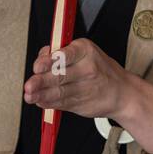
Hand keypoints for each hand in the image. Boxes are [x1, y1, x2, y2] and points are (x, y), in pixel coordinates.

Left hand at [22, 38, 152, 153]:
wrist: (123, 93)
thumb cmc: (99, 69)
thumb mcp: (84, 52)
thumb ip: (60, 53)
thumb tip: (40, 59)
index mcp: (85, 50)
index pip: (65, 55)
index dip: (49, 61)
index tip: (37, 67)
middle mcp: (87, 68)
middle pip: (60, 75)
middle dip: (41, 82)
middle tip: (29, 85)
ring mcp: (85, 88)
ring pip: (59, 92)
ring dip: (41, 95)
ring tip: (30, 95)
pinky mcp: (82, 103)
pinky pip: (62, 103)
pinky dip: (48, 103)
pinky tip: (40, 101)